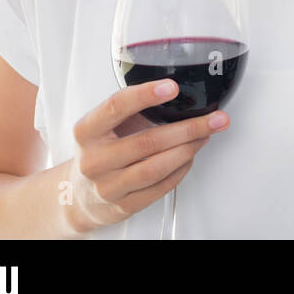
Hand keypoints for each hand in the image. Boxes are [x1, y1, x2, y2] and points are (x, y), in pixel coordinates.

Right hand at [65, 80, 228, 233]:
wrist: (78, 194)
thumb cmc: (100, 151)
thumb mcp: (106, 125)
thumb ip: (133, 109)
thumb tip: (178, 95)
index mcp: (87, 131)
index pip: (116, 107)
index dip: (145, 95)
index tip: (172, 87)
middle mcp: (93, 160)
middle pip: (147, 141)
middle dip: (188, 128)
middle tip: (214, 119)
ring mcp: (106, 187)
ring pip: (156, 168)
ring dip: (188, 150)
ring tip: (205, 136)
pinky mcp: (122, 206)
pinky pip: (160, 188)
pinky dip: (181, 170)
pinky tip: (189, 157)